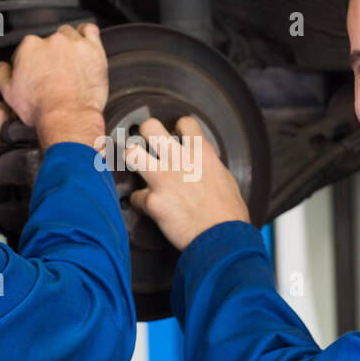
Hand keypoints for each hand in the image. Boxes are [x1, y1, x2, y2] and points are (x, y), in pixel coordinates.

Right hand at [0, 23, 107, 148]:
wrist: (68, 117)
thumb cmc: (41, 108)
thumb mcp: (9, 94)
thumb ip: (1, 74)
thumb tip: (2, 67)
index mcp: (29, 47)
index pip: (27, 48)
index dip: (31, 61)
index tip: (35, 72)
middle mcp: (51, 41)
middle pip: (49, 40)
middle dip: (50, 53)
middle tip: (54, 71)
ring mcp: (74, 43)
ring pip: (69, 35)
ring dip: (68, 45)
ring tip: (69, 62)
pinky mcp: (93, 49)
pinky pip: (90, 31)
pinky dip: (87, 35)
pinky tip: (84, 45)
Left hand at [126, 116, 249, 250]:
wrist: (222, 239)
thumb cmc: (228, 214)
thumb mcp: (226, 179)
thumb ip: (208, 165)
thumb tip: (202, 164)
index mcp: (201, 153)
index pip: (184, 122)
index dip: (177, 128)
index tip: (175, 136)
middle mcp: (180, 160)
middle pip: (149, 127)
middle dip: (144, 134)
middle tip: (146, 145)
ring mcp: (163, 179)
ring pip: (130, 152)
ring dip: (132, 160)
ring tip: (137, 168)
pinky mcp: (153, 201)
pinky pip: (135, 196)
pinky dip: (140, 203)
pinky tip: (149, 207)